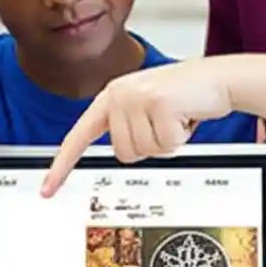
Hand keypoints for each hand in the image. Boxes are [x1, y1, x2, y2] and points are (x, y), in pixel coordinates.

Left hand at [42, 59, 232, 195]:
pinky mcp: (158, 102)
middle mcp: (119, 94)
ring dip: (166, 142)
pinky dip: (181, 137)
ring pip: (144, 151)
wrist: (217, 78)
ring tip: (176, 118)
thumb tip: (120, 153)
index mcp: (111, 97)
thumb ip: (126, 125)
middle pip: (123, 154)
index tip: (48, 189)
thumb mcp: (145, 108)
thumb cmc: (184, 96)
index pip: (79, 136)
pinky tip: (186, 116)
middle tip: (165, 124)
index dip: (62, 165)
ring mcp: (137, 97)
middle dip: (149, 147)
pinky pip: (166, 145)